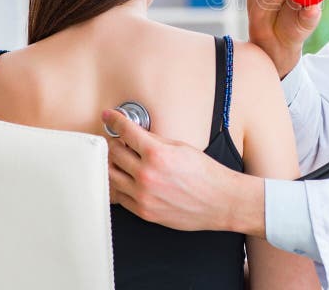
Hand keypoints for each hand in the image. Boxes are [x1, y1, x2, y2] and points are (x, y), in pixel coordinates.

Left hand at [103, 109, 265, 236]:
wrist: (218, 201)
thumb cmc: (205, 174)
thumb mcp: (181, 147)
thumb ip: (155, 140)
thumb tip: (137, 135)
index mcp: (157, 155)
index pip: (126, 132)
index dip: (115, 120)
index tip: (109, 117)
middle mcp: (146, 175)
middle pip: (113, 153)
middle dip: (113, 143)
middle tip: (118, 140)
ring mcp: (142, 195)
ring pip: (110, 176)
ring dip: (113, 164)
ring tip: (121, 160)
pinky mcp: (143, 211)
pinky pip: (119, 196)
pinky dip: (119, 184)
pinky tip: (127, 178)